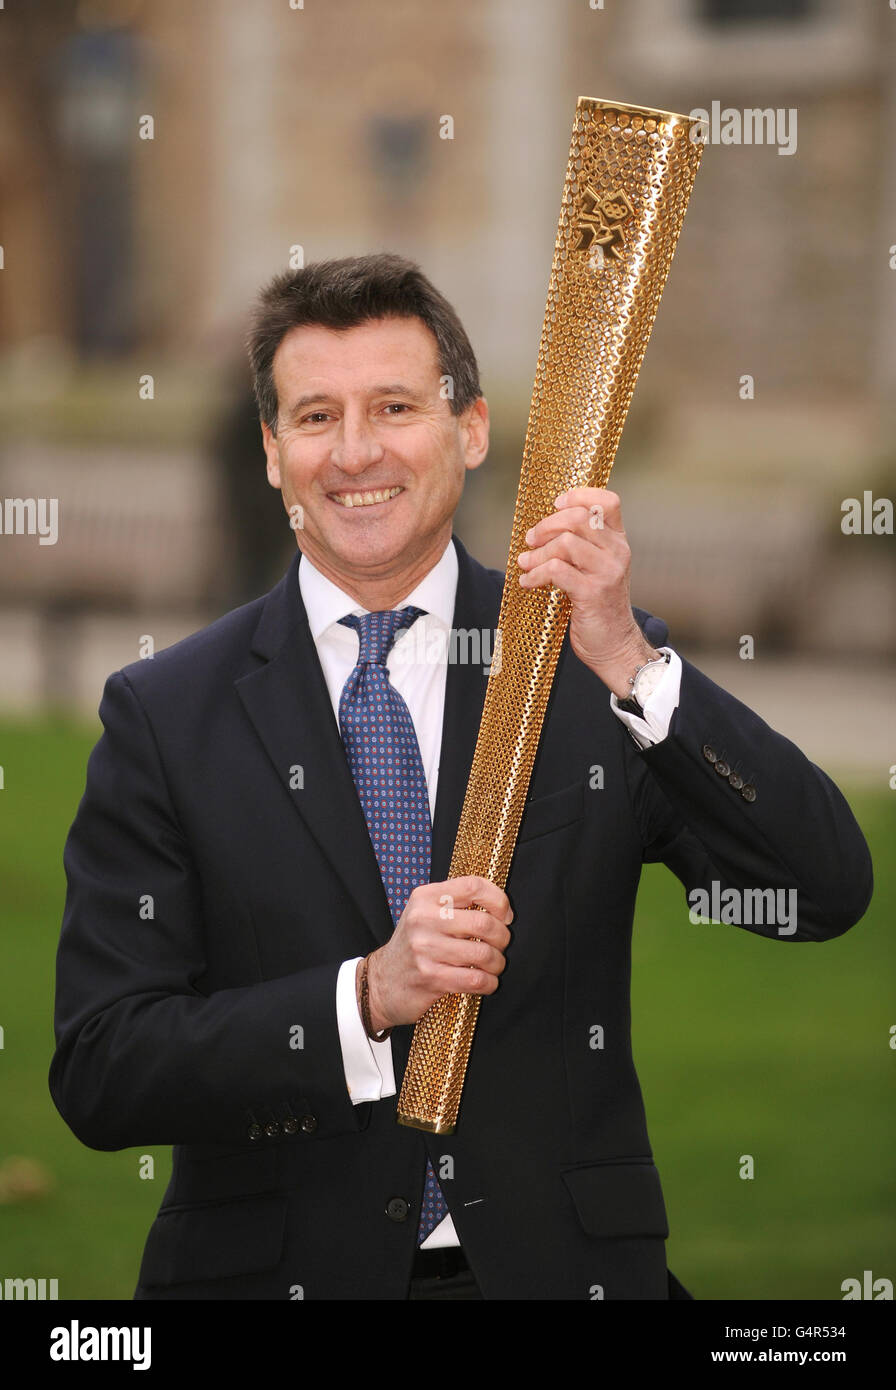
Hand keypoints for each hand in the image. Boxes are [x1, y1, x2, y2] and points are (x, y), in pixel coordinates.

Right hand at [358, 877, 512, 1031]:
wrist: (381, 982)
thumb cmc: (412, 946)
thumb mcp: (424, 913)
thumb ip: (455, 903)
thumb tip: (501, 907)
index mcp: (425, 897)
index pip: (473, 886)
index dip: (499, 900)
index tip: (505, 916)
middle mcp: (423, 919)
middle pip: (483, 922)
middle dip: (502, 937)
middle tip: (501, 945)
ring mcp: (425, 949)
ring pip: (483, 953)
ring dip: (497, 963)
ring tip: (493, 966)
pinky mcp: (430, 978)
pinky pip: (475, 979)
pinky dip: (489, 983)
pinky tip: (485, 982)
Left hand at [516, 486, 657, 696]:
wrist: (614, 645)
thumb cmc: (599, 606)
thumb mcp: (597, 570)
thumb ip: (582, 546)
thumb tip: (544, 527)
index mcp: (618, 542)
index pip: (608, 501)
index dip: (579, 495)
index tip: (556, 505)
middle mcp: (617, 552)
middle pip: (578, 518)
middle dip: (546, 526)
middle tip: (531, 540)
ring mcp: (607, 572)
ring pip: (565, 543)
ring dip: (538, 553)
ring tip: (526, 564)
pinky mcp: (592, 593)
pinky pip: (557, 571)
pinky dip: (535, 574)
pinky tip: (528, 582)